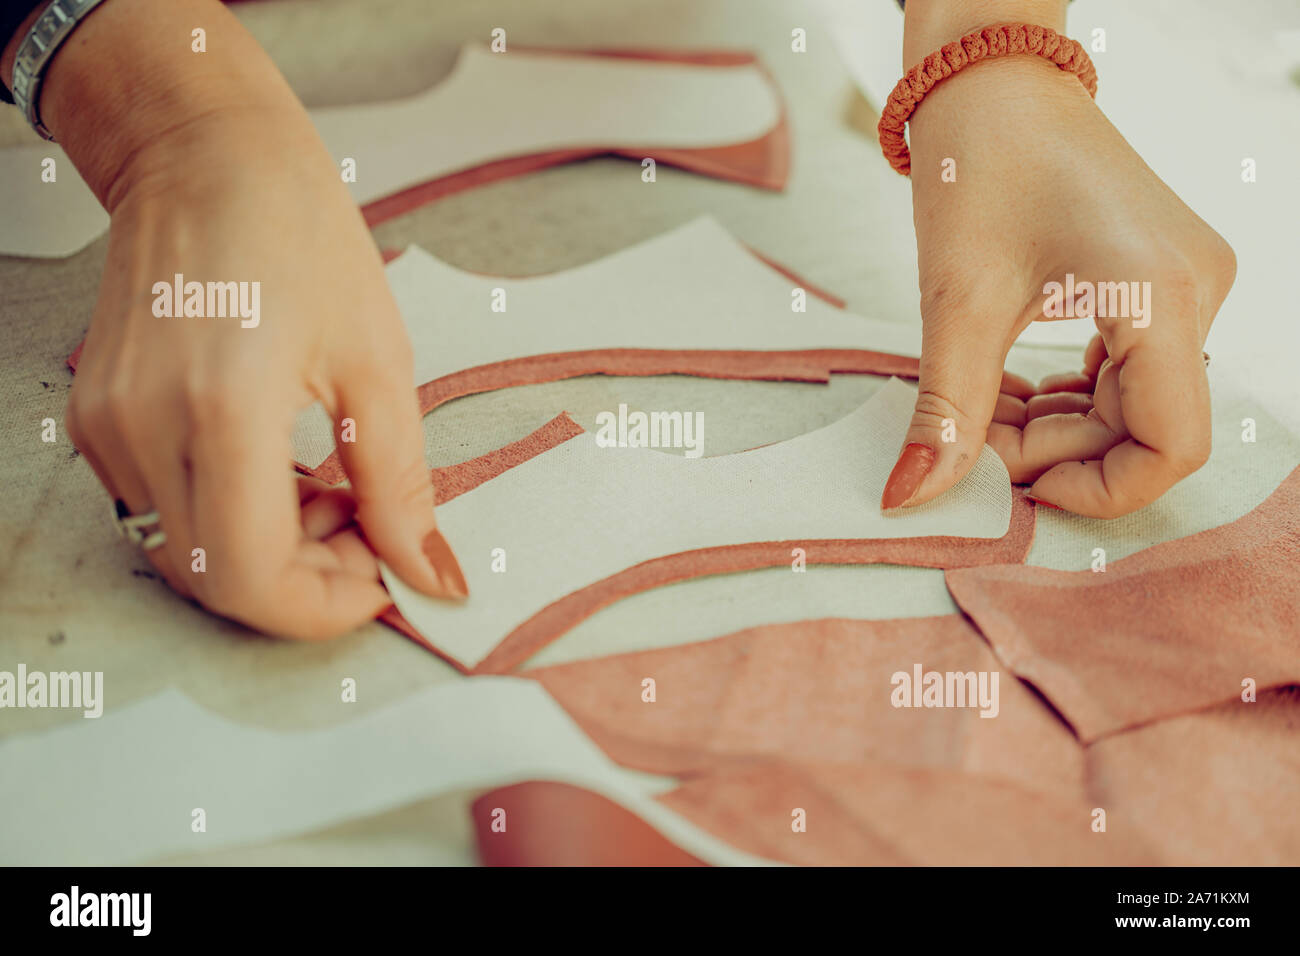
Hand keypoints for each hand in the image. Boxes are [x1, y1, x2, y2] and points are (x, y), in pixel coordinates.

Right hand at [66, 109, 467, 637]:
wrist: (207, 156)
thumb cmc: (298, 234)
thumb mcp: (379, 364)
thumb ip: (402, 486)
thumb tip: (433, 576)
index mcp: (220, 411)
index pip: (252, 580)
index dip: (324, 607)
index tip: (383, 580)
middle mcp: (142, 428)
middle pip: (218, 583)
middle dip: (307, 583)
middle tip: (369, 529)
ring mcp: (108, 428)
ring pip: (191, 556)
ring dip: (273, 554)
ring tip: (333, 491)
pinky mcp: (99, 421)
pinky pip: (167, 512)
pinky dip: (234, 520)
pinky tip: (285, 472)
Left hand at [882, 53, 1234, 517]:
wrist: (992, 86)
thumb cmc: (978, 169)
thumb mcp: (956, 303)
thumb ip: (945, 413)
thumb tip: (910, 497)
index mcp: (1160, 294)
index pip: (1172, 445)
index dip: (1099, 490)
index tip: (1019, 486)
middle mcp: (1195, 292)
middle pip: (1143, 429)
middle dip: (1054, 453)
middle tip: (973, 443)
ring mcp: (1185, 286)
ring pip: (1130, 405)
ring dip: (1053, 427)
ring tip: (981, 410)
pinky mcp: (1159, 282)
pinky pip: (1126, 370)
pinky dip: (1067, 395)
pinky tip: (1008, 389)